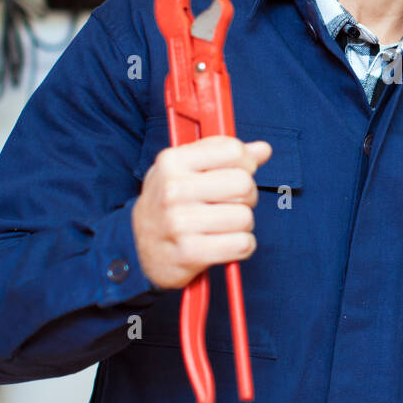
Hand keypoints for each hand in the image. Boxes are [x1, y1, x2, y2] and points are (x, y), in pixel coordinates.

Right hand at [132, 135, 271, 289]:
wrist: (139, 246)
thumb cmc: (168, 202)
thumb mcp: (185, 169)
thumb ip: (223, 155)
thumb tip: (263, 149)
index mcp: (172, 161)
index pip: (232, 151)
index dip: (245, 162)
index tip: (239, 171)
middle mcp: (173, 190)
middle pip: (244, 184)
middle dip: (246, 195)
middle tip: (230, 203)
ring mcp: (179, 223)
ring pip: (245, 216)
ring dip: (242, 224)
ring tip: (223, 225)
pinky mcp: (189, 252)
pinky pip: (242, 244)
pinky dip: (242, 245)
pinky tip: (224, 243)